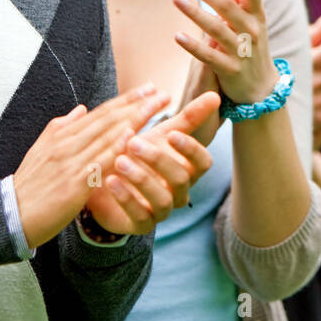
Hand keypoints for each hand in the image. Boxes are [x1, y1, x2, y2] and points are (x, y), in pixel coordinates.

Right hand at [12, 84, 171, 248]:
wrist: (9, 216)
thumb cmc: (29, 186)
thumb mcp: (41, 150)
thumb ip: (61, 127)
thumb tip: (81, 109)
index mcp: (62, 135)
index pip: (100, 113)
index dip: (125, 100)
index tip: (148, 89)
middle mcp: (67, 144)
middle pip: (108, 119)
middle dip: (137, 104)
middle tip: (162, 93)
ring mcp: (70, 163)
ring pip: (107, 136)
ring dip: (135, 119)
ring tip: (157, 107)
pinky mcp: (73, 185)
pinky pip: (99, 163)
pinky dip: (116, 148)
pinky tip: (133, 138)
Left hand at [83, 91, 221, 234]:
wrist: (105, 181)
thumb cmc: (139, 155)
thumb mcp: (160, 134)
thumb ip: (188, 118)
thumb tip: (215, 96)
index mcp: (187, 169)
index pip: (203, 162)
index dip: (191, 149)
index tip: (171, 134)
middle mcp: (180, 191)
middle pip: (182, 179)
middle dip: (158, 159)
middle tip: (133, 143)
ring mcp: (162, 210)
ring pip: (163, 200)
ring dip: (142, 179)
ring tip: (119, 161)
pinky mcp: (143, 224)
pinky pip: (141, 216)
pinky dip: (126, 198)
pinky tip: (111, 181)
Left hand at [173, 0, 277, 106]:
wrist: (261, 87)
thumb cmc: (253, 40)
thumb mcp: (255, 12)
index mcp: (257, 14)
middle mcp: (252, 30)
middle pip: (226, 6)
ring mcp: (242, 51)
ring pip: (215, 29)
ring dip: (194, 13)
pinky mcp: (230, 70)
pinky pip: (209, 57)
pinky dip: (194, 46)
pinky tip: (178, 36)